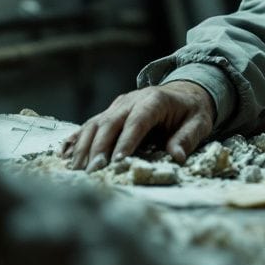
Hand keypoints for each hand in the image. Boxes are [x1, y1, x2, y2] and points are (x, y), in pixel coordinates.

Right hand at [60, 81, 215, 170]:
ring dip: (84, 146)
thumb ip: (187, 138)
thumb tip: (177, 157)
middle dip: (99, 147)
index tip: (118, 162)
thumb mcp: (199, 123)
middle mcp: (131, 100)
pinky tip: (65, 155)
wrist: (185, 92)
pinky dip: (77, 139)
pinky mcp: (109, 112)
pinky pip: (89, 125)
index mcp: (154, 100)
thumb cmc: (192, 111)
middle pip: (110, 123)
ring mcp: (117, 105)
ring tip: (77, 170)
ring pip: (95, 124)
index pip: (137, 121)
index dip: (126, 141)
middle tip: (94, 171)